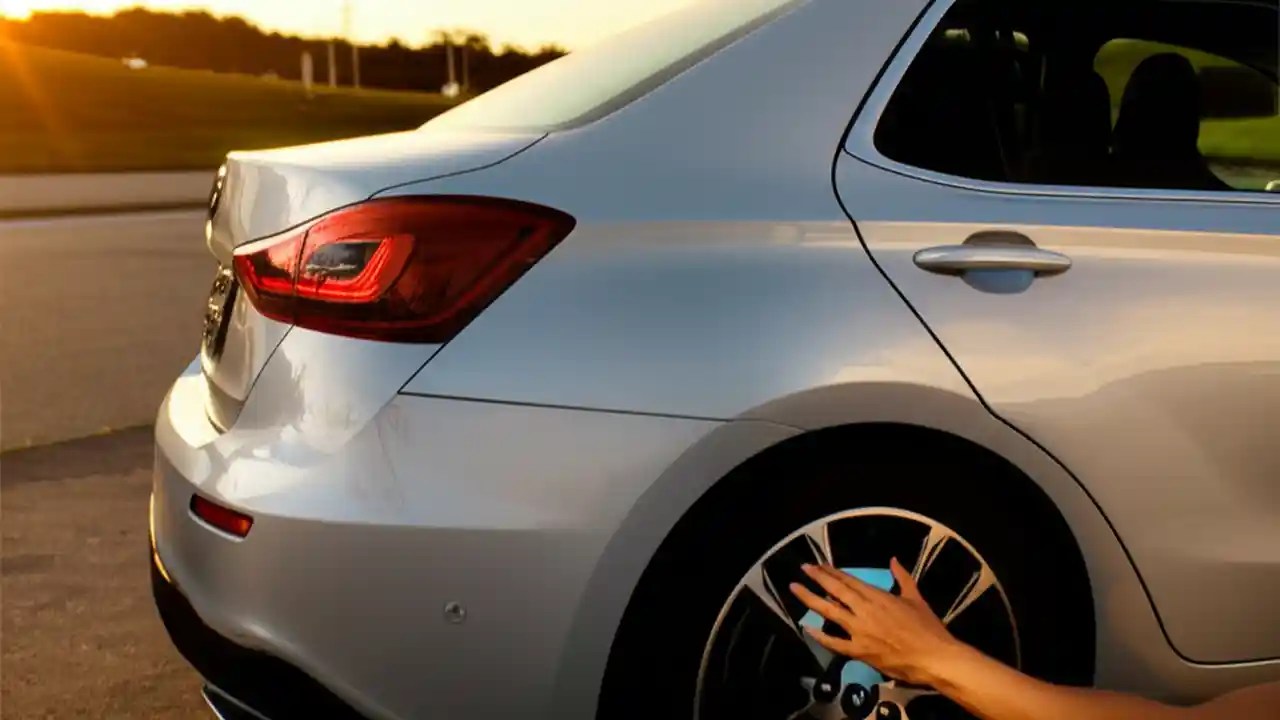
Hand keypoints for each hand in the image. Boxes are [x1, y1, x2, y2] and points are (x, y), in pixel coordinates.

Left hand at [789, 558, 963, 686]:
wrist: (934, 657)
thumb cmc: (927, 628)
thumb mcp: (916, 598)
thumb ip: (902, 577)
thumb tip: (893, 560)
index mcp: (878, 596)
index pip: (849, 581)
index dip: (832, 572)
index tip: (819, 565)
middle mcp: (864, 610)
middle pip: (836, 591)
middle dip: (818, 578)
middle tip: (803, 568)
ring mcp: (859, 631)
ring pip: (830, 612)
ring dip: (811, 599)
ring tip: (795, 589)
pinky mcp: (859, 651)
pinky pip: (834, 643)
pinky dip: (820, 636)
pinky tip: (806, 629)